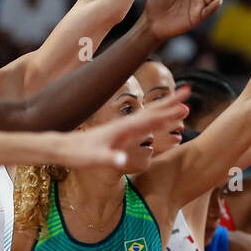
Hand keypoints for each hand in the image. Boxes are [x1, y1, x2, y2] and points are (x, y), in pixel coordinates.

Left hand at [56, 86, 190, 168]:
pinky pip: (140, 122)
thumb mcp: (94, 160)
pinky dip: (152, 117)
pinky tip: (156, 117)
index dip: (168, 112)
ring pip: (147, 114)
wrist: (61, 147)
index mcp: (121, 129)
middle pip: (151, 110)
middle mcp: (122, 124)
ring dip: (164, 107)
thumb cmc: (77, 155)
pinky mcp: (116, 131)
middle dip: (171, 102)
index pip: (150, 119)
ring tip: (180, 103)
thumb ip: (109, 159)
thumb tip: (123, 160)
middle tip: (189, 91)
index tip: (185, 104)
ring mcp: (120, 126)